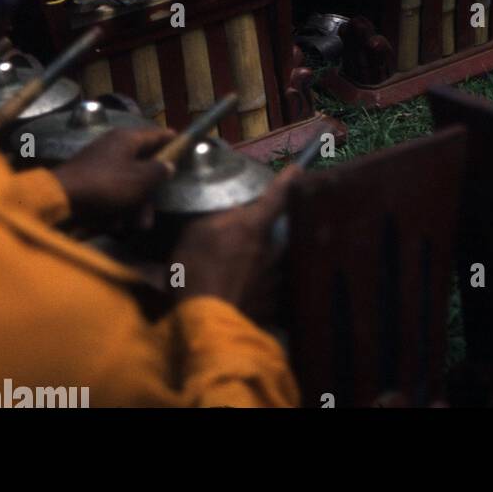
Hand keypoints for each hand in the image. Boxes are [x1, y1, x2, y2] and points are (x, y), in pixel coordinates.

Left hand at [51, 128, 174, 223]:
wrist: (60, 202)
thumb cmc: (106, 185)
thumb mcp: (140, 179)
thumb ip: (160, 171)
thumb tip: (168, 165)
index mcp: (127, 138)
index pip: (157, 134)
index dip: (172, 141)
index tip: (185, 146)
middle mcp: (113, 148)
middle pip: (143, 165)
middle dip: (151, 191)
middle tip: (154, 210)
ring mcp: (99, 166)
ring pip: (128, 184)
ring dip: (135, 205)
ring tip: (137, 225)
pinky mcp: (89, 184)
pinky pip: (111, 194)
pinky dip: (116, 208)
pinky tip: (115, 224)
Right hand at [171, 166, 298, 312]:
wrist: (205, 323)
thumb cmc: (195, 272)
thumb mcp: (195, 234)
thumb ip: (217, 218)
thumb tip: (234, 210)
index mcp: (254, 226)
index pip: (278, 195)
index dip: (288, 179)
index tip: (297, 168)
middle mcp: (273, 249)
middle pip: (281, 233)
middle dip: (272, 233)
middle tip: (253, 239)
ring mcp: (276, 278)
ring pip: (279, 262)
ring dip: (268, 263)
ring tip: (248, 272)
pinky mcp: (274, 304)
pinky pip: (274, 290)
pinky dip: (264, 290)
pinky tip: (250, 296)